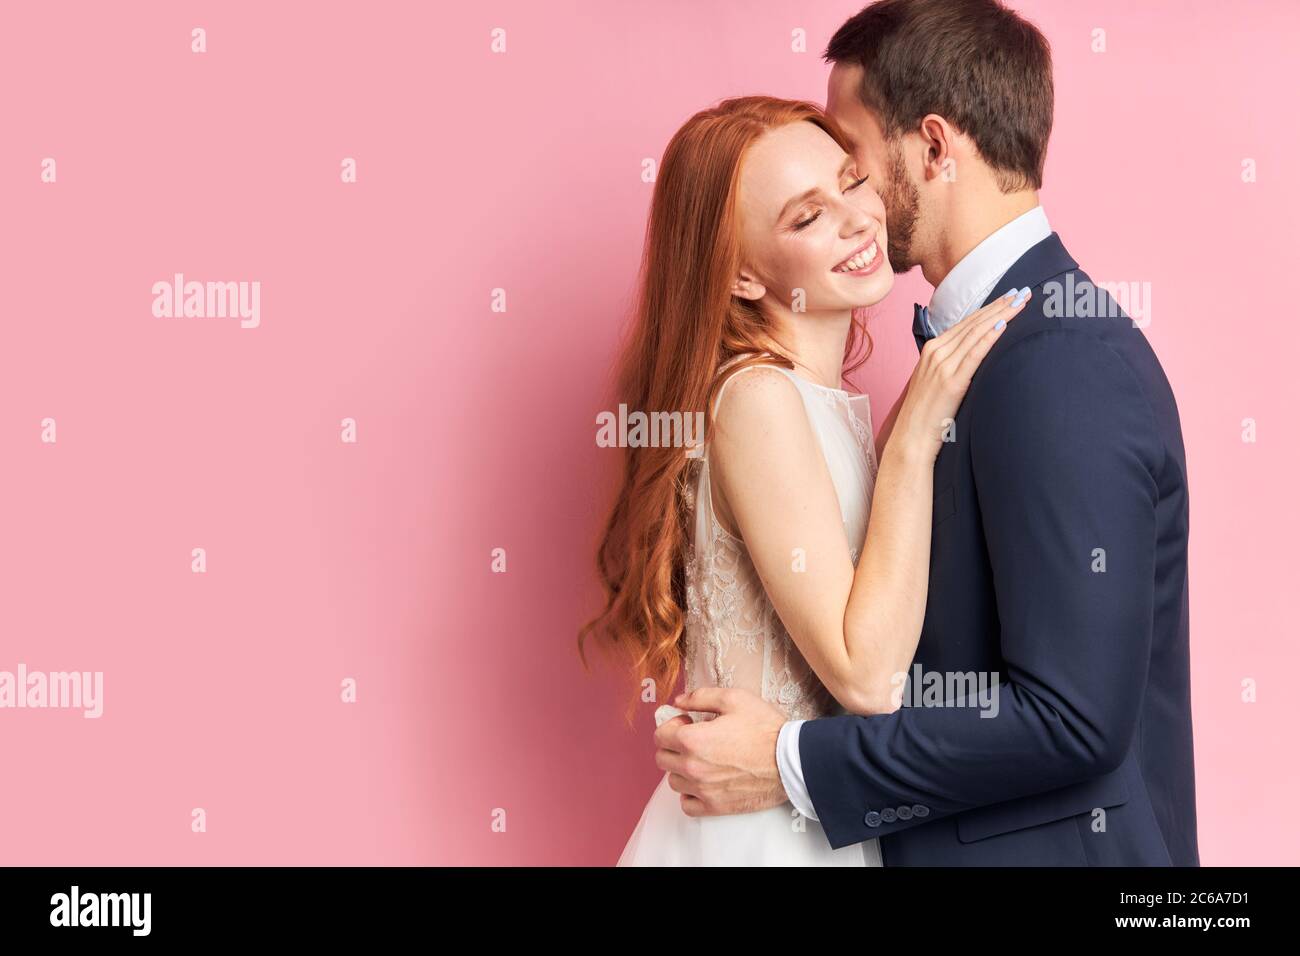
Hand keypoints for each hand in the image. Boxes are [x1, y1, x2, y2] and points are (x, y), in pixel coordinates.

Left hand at [653, 687, 787, 816]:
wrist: (791, 761)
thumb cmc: (765, 728)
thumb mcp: (734, 698)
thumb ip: (701, 697)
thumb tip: (679, 700)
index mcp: (692, 740)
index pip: (660, 735)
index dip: (671, 724)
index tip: (686, 722)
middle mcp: (692, 767)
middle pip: (662, 758)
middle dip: (672, 746)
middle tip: (693, 739)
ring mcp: (703, 790)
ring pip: (673, 781)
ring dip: (681, 769)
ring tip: (701, 759)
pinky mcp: (715, 806)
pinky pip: (687, 804)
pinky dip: (689, 794)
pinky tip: (703, 782)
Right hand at [892, 287, 1030, 460]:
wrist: (911, 438)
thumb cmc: (925, 415)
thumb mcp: (934, 382)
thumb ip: (950, 366)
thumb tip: (973, 359)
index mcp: (931, 350)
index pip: (966, 323)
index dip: (988, 308)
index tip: (1009, 297)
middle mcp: (935, 352)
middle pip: (973, 323)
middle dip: (999, 305)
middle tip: (1023, 292)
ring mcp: (942, 365)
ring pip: (976, 333)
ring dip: (1000, 315)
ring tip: (1021, 302)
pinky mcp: (951, 381)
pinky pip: (974, 354)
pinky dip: (989, 337)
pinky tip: (1003, 325)